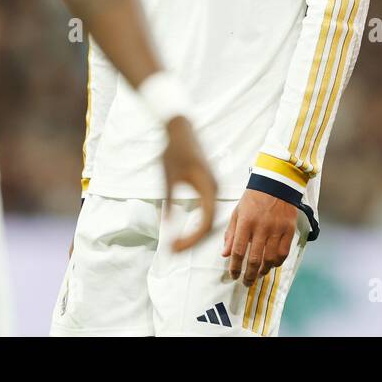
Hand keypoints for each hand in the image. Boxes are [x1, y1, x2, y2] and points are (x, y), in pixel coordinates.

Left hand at [161, 115, 216, 252]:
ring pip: (209, 221)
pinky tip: (186, 234)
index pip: (206, 223)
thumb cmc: (173, 151)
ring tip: (177, 245)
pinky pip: (208, 212)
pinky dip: (198, 226)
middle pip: (209, 226)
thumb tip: (166, 225)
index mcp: (208, 187)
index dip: (191, 239)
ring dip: (195, 235)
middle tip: (172, 250)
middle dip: (192, 241)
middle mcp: (214, 190)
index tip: (173, 246)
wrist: (181, 131)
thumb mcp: (167, 177)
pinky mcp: (209, 188)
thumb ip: (169, 200)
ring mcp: (213, 189)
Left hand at [222, 188, 297, 286]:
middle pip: (254, 259)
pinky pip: (284, 252)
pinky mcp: (289, 229)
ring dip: (263, 270)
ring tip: (258, 274)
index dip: (235, 267)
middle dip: (249, 275)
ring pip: (270, 259)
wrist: (276, 183)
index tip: (233, 275)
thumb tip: (225, 255)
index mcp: (246, 222)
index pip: (238, 251)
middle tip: (246, 282)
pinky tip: (272, 265)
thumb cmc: (253, 199)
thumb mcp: (237, 212)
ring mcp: (277, 228)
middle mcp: (262, 227)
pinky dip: (278, 262)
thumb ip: (231, 234)